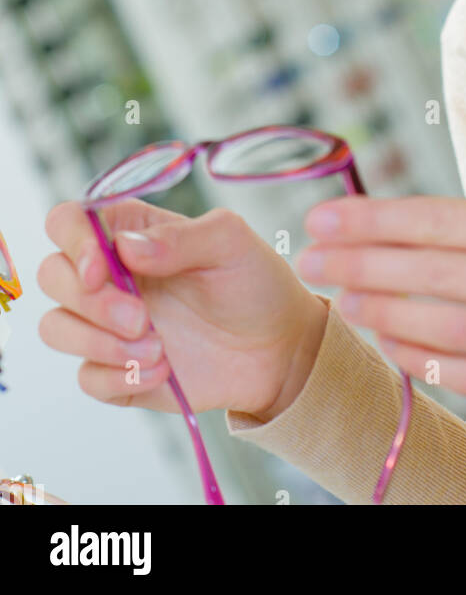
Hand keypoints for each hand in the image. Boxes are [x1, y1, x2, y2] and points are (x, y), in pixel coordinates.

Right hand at [38, 200, 327, 422]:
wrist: (278, 347)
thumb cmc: (254, 282)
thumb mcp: (230, 242)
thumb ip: (180, 238)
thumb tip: (125, 249)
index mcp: (131, 232)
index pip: (68, 222)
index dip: (72, 242)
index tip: (100, 271)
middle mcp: (110, 275)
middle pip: (52, 276)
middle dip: (90, 302)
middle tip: (142, 318)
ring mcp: (108, 324)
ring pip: (56, 327)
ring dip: (99, 341)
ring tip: (158, 347)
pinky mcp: (116, 370)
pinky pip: (86, 377)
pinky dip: (118, 377)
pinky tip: (163, 371)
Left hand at [296, 197, 465, 432]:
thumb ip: (462, 230)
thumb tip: (365, 223)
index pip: (449, 219)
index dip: (380, 219)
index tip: (323, 219)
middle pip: (446, 271)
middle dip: (369, 263)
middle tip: (313, 258)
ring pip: (458, 327)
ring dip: (392, 313)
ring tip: (347, 301)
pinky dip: (427, 362)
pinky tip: (389, 346)